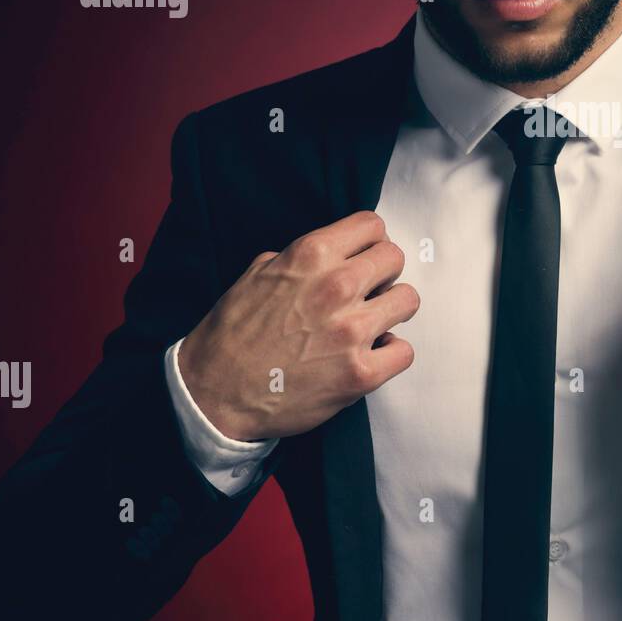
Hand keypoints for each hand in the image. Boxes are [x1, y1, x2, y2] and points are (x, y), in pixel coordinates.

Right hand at [179, 210, 419, 440]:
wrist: (213, 395)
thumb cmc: (232, 334)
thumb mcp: (257, 274)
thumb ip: (299, 257)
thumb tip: (334, 252)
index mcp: (311, 255)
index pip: (372, 225)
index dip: (369, 242)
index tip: (362, 258)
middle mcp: (336, 286)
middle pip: (395, 258)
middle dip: (383, 274)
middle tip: (366, 293)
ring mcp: (352, 331)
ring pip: (408, 300)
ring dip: (391, 312)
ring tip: (369, 324)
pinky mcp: (361, 373)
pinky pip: (404, 350)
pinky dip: (389, 354)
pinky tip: (367, 356)